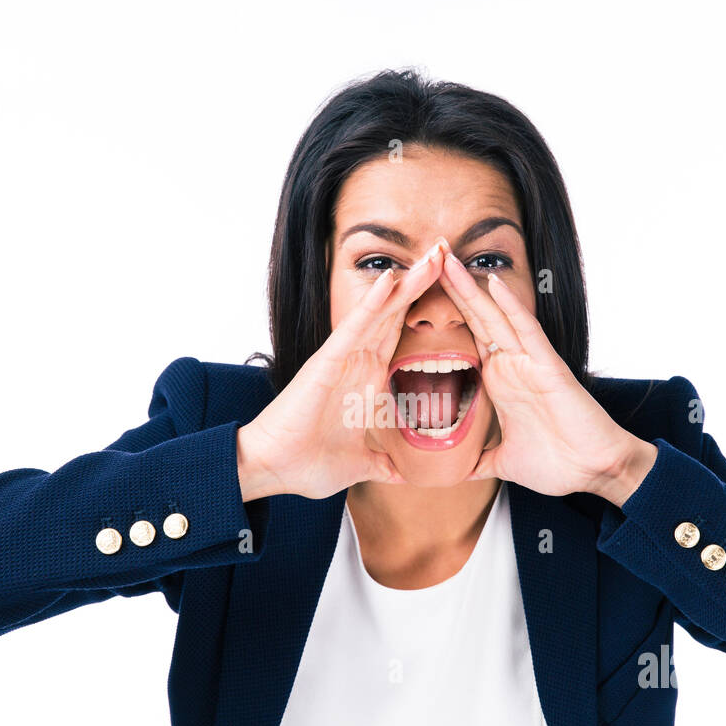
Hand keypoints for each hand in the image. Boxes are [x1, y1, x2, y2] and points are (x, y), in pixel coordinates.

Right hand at [237, 241, 449, 499]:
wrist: (274, 469)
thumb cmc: (309, 463)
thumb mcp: (363, 464)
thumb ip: (383, 463)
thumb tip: (403, 474)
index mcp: (369, 383)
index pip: (403, 338)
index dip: (424, 313)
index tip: (450, 293)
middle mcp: (358, 364)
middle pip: (396, 315)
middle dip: (422, 284)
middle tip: (446, 252)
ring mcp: (344, 359)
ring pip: (381, 313)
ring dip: (407, 284)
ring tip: (433, 254)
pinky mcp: (327, 362)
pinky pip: (354, 328)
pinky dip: (373, 304)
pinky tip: (391, 281)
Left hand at [436, 250, 657, 506]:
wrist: (595, 473)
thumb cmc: (557, 464)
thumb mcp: (503, 461)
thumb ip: (478, 459)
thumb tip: (454, 470)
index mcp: (498, 382)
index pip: (464, 341)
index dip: (442, 319)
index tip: (414, 298)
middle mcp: (511, 366)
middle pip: (475, 320)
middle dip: (451, 291)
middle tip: (426, 259)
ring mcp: (529, 364)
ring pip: (496, 318)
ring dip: (472, 289)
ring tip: (447, 260)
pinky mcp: (549, 368)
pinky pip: (527, 332)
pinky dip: (511, 308)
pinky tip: (494, 284)